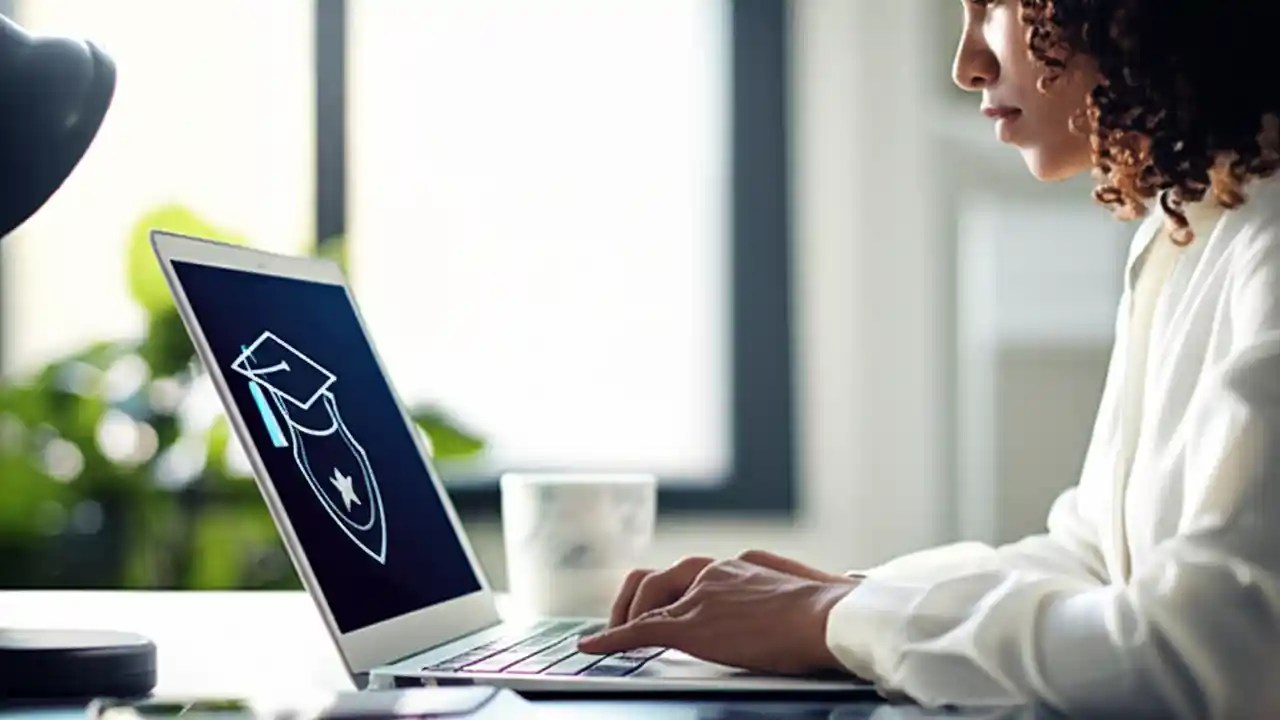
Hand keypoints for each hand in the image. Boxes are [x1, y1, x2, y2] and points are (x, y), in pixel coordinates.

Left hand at [579, 550, 860, 674]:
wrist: (829, 618)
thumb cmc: (831, 614)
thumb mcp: (806, 597)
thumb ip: (788, 597)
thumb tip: (807, 602)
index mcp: (741, 563)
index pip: (692, 572)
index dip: (670, 591)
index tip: (660, 605)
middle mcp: (715, 571)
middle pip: (659, 577)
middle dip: (636, 601)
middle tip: (624, 624)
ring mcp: (700, 596)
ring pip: (645, 600)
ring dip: (623, 618)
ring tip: (609, 637)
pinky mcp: (690, 627)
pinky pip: (639, 630)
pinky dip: (610, 639)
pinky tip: (593, 646)